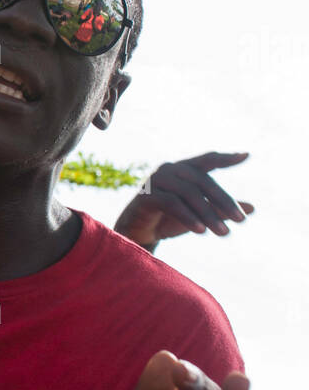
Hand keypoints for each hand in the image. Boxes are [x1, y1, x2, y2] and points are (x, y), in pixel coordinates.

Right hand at [114, 152, 253, 247]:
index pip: (208, 159)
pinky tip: (201, 231)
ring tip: (224, 232)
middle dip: (224, 201)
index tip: (247, 155)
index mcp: (183, 169)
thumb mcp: (199, 215)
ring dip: (209, 214)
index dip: (226, 158)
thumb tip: (252, 209)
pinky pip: (172, 204)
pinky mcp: (146, 195)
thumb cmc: (168, 221)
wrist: (137, 234)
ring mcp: (156, 180)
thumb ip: (221, 210)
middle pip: (203, 181)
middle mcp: (170, 169)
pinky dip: (188, 217)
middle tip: (242, 220)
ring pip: (189, 193)